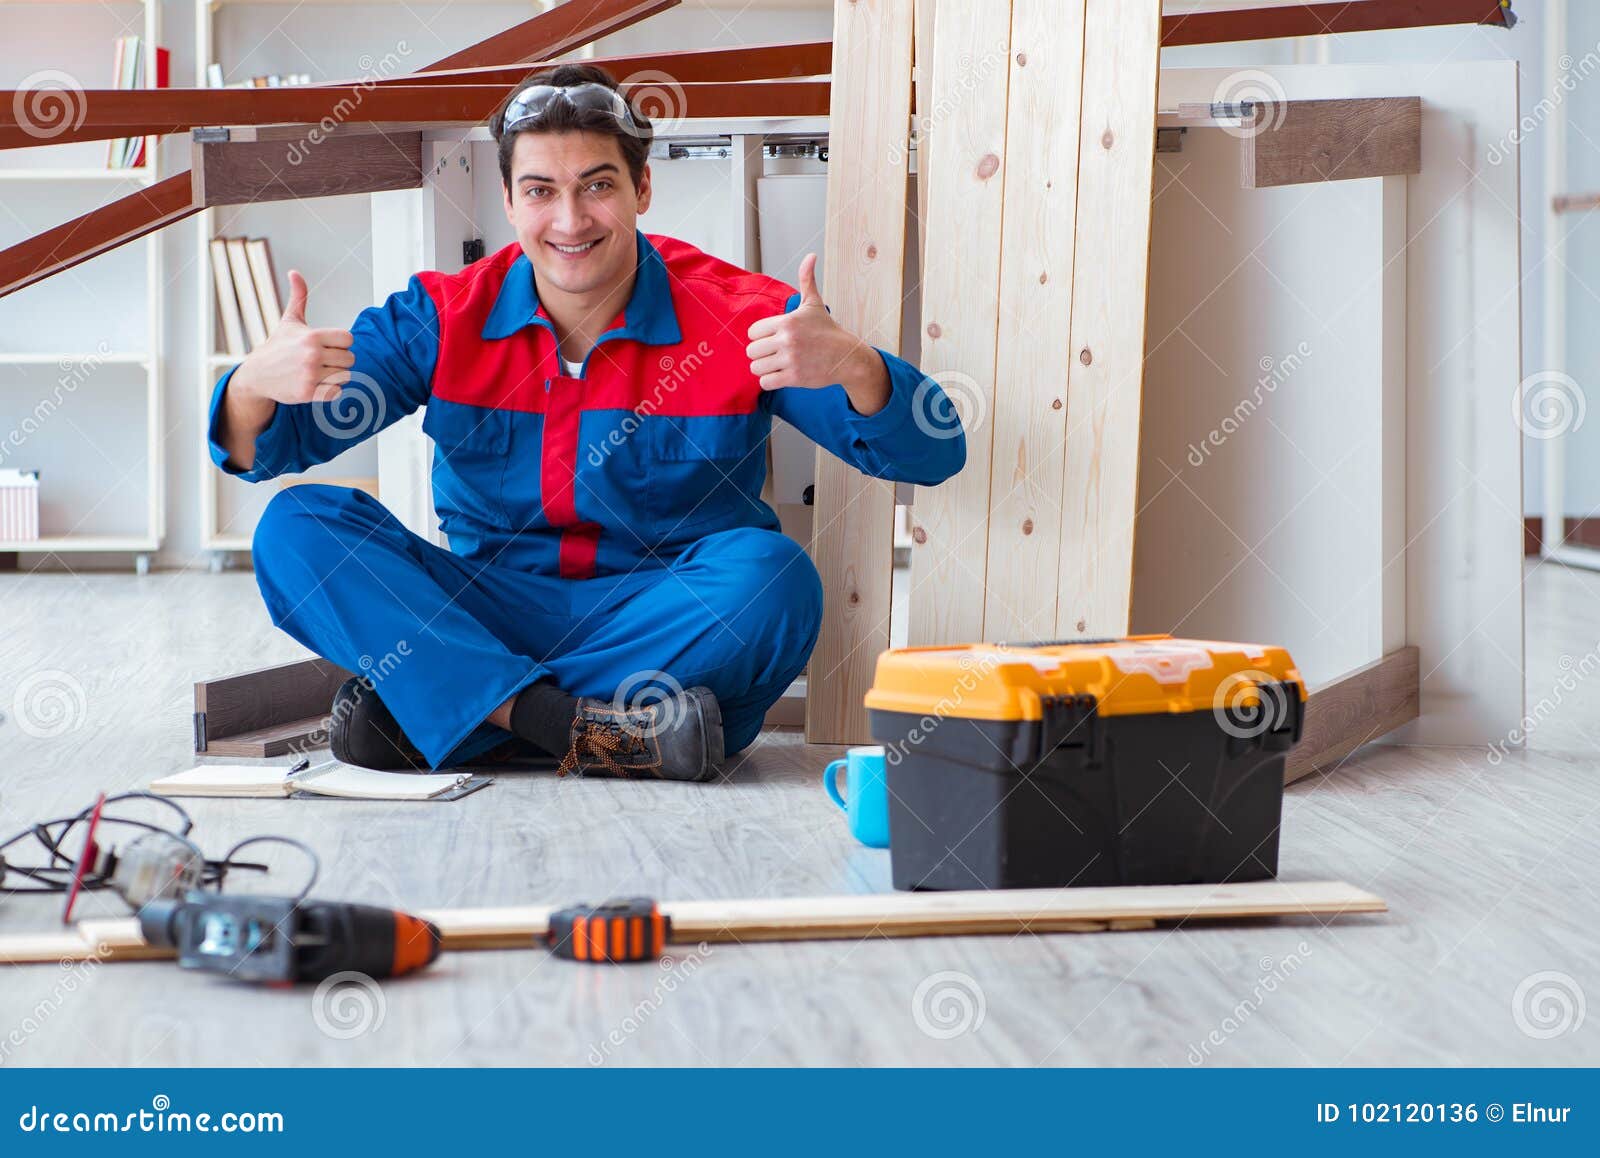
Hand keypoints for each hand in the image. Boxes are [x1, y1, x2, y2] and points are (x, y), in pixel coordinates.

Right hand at [230, 270, 355, 405]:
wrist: (257, 374)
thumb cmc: (277, 346)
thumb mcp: (289, 321)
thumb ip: (298, 297)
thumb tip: (294, 272)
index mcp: (311, 336)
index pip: (348, 339)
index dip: (341, 343)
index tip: (328, 345)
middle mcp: (311, 355)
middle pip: (350, 359)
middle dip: (339, 360)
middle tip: (322, 361)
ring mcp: (310, 375)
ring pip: (345, 376)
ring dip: (335, 376)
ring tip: (317, 372)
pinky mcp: (308, 393)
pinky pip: (337, 392)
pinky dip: (329, 390)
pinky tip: (316, 384)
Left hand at [746, 253, 888, 414]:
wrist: (847, 357)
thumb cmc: (828, 331)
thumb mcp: (815, 304)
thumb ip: (807, 279)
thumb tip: (811, 255)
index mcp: (787, 322)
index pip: (753, 332)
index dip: (760, 336)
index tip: (772, 338)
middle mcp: (787, 340)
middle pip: (751, 351)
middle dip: (760, 353)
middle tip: (773, 353)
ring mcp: (790, 360)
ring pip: (756, 367)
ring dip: (764, 368)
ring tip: (776, 364)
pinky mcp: (794, 378)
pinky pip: (766, 382)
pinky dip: (770, 380)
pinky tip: (780, 375)